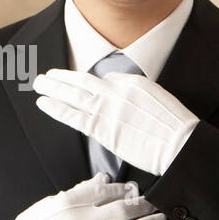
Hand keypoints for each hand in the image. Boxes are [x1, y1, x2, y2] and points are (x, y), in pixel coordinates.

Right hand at [8, 172, 166, 219]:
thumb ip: (78, 191)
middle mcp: (84, 218)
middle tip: (159, 205)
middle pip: (124, 208)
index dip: (127, 191)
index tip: (137, 191)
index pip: (108, 190)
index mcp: (73, 200)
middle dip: (145, 206)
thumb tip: (101, 178)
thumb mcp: (50, 204)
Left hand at [33, 68, 198, 175]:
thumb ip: (134, 93)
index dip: (86, 83)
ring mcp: (107, 108)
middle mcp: (116, 91)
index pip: (104, 80)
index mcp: (132, 82)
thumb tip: (117, 91)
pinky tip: (43, 102)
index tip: (74, 83)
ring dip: (53, 88)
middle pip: (82, 81)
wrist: (180, 144)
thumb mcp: (157, 99)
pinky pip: (73, 115)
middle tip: (45, 75)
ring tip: (38, 84)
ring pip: (73, 94)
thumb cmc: (173, 128)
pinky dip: (56, 107)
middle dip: (62, 78)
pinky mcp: (101, 128)